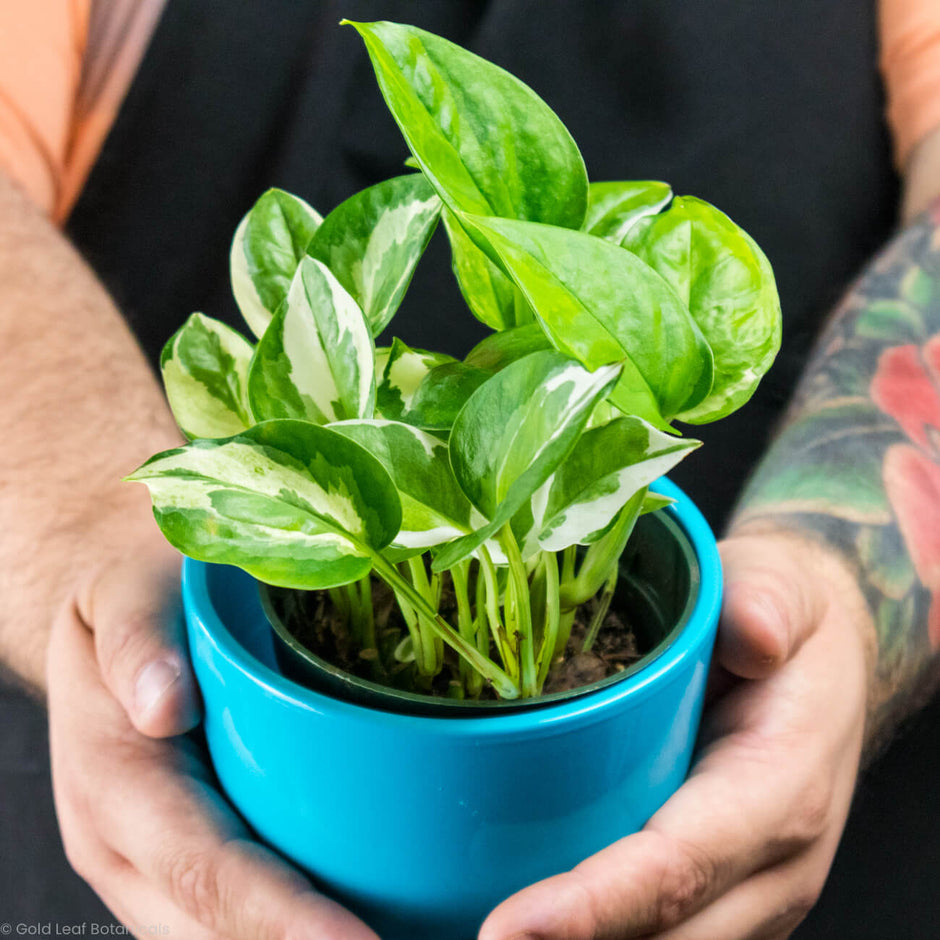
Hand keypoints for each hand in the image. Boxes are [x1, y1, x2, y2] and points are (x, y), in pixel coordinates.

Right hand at [47, 537, 376, 939]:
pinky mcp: (184, 863)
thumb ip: (138, 642)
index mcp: (113, 783)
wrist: (116, 624)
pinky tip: (359, 924)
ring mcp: (152, 865)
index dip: (281, 916)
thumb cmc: (135, 599)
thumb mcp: (128, 593)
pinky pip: (228, 915)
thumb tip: (163, 706)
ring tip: (399, 934)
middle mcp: (124, 848)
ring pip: (220, 936)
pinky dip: (290, 928)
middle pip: (217, 928)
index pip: (203, 869)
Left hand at [479, 531, 871, 939]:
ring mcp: (755, 893)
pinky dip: (602, 937)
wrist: (824, 666)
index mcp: (781, 790)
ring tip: (491, 935)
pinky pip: (669, 935)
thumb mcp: (781, 587)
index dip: (595, 905)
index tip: (511, 927)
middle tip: (478, 938)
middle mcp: (775, 864)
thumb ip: (769, 602)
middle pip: (665, 934)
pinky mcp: (728, 896)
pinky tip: (537, 928)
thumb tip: (754, 634)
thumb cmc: (790, 627)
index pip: (680, 865)